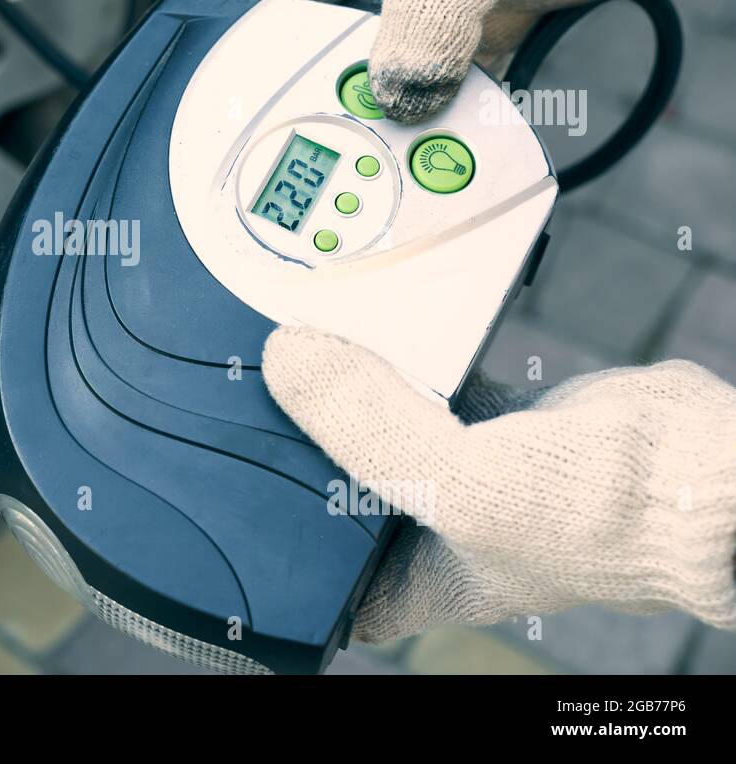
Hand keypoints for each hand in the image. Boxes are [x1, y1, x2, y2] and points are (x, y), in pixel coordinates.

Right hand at [234, 0, 735, 121]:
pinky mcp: (497, 10)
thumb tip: (400, 93)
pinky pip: (465, 71)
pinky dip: (464, 102)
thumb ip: (429, 14)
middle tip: (328, 144)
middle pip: (339, 38)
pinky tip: (466, 131)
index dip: (248, 26)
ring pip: (404, 64)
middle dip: (333, 92)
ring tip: (396, 155)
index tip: (229, 79)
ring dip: (403, 108)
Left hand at [262, 325, 735, 642]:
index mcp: (409, 578)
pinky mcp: (489, 418)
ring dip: (343, 380)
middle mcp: (426, 527)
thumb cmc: (602, 517)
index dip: (259, 534)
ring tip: (292, 334)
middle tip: (241, 378)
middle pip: (329, 476)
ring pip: (372, 418)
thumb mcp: (460, 481)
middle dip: (291, 431)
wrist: (703, 466)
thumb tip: (287, 357)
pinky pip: (422, 378)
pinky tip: (373, 321)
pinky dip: (401, 350)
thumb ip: (367, 423)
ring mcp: (459, 469)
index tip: (211, 482)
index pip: (309, 572)